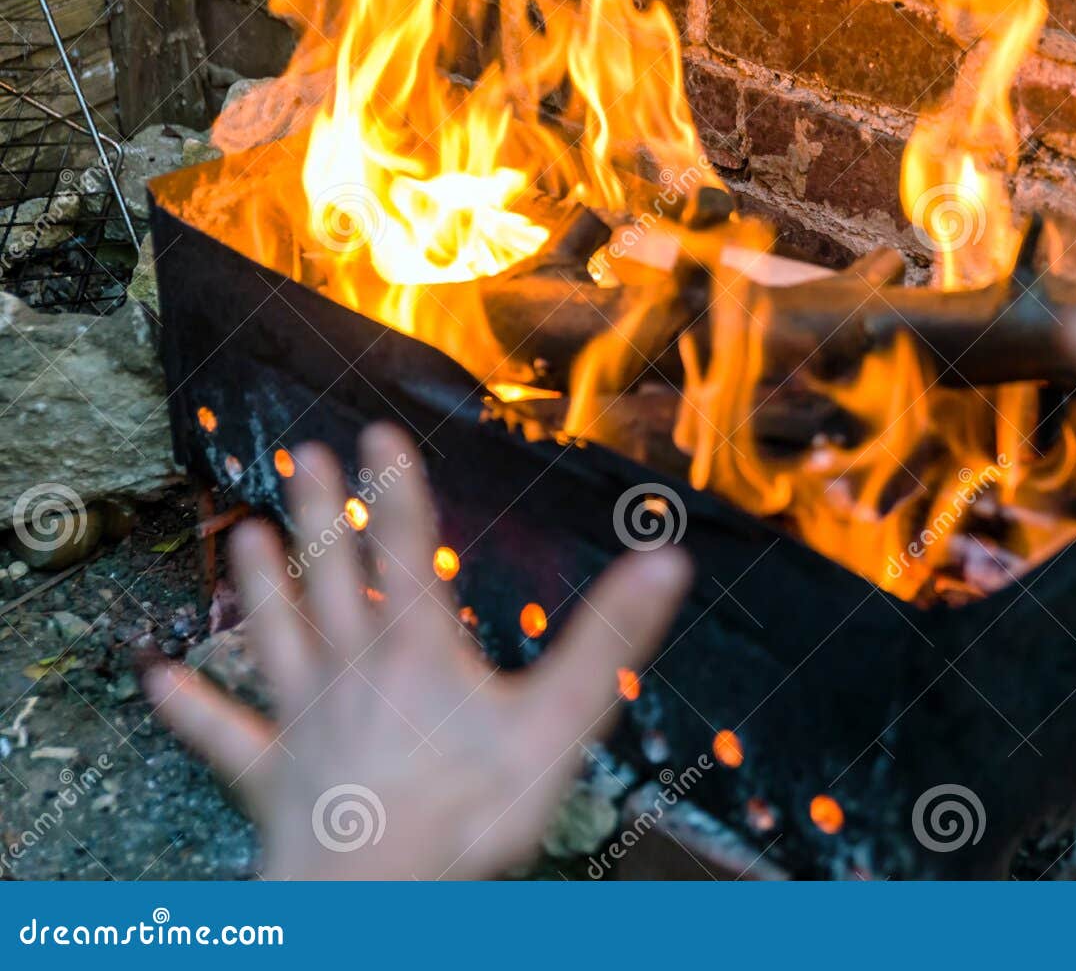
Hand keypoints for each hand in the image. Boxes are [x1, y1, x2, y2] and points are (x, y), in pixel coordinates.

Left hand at [143, 423, 690, 878]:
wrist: (380, 897)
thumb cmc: (468, 815)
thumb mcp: (559, 720)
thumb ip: (608, 640)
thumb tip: (665, 562)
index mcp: (418, 649)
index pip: (404, 547)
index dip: (393, 486)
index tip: (376, 432)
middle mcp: (351, 670)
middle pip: (331, 575)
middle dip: (318, 511)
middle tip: (302, 456)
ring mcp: (301, 721)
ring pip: (273, 634)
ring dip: (258, 584)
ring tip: (241, 532)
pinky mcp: (268, 776)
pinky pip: (220, 734)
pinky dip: (188, 706)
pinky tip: (156, 679)